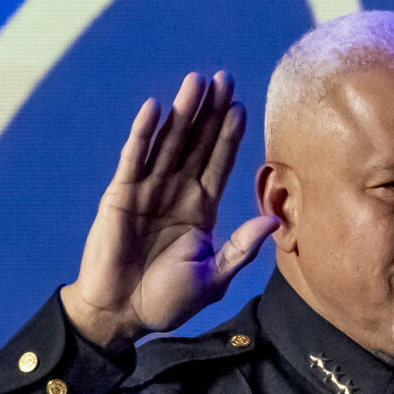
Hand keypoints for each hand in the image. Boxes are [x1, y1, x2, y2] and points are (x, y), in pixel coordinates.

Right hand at [62, 72, 278, 352]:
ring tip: (196, 81)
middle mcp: (176, 192)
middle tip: (223, 78)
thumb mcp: (214, 276)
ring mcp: (147, 190)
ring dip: (182, 112)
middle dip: (211, 111)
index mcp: (201, 209)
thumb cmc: (168, 300)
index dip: (230, 135)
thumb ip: (241, 248)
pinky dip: (143, 133)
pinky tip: (154, 109)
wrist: (123, 315)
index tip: (243, 106)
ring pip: (168, 142)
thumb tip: (274, 220)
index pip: (220, 163)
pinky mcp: (120, 195)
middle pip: (198, 143)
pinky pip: (134, 158)